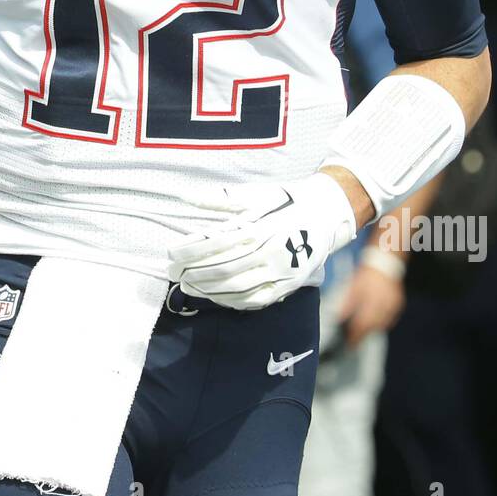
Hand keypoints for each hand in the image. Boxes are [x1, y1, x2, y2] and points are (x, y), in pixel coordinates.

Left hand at [169, 173, 356, 311]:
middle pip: (223, 269)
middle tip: (175, 274)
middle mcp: (269, 251)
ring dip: (209, 290)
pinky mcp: (288, 285)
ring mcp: (280, 271)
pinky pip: (257, 300)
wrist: (324, 212)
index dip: (189, 252)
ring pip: (237, 288)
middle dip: (194, 274)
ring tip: (190, 287)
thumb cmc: (283, 201)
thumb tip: (184, 196)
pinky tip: (217, 298)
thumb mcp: (253, 194)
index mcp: (258, 227)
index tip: (171, 255)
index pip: (214, 244)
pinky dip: (233, 301)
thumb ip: (218, 199)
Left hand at [337, 260, 405, 346]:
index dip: (356, 335)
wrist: (385, 262)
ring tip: (362, 332)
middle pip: (373, 326)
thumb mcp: (353, 286)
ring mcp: (394, 305)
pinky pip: (390, 319)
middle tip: (354, 341)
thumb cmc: (367, 274)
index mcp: (372, 299)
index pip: (363, 323)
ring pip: (382, 324)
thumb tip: (340, 317)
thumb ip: (348, 303)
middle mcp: (385, 304)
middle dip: (363, 334)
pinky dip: (381, 323)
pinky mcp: (399, 304)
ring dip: (372, 329)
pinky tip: (374, 323)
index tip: (349, 343)